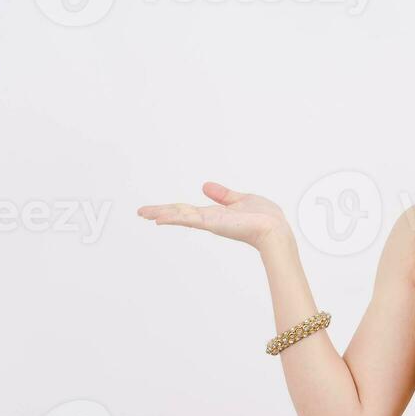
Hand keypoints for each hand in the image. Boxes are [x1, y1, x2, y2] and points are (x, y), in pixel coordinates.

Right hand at [137, 182, 291, 252]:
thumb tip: (204, 186)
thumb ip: (223, 195)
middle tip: (140, 212)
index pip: (188, 210)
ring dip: (161, 214)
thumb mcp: (240, 199)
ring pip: (180, 215)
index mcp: (215, 214)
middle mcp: (209, 219)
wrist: (274, 229)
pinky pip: (190, 218)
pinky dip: (174, 218)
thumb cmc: (264, 217)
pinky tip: (160, 218)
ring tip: (144, 213)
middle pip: (179, 213)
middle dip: (159, 212)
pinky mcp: (213, 223)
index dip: (171, 209)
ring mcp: (210, 221)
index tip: (156, 211)